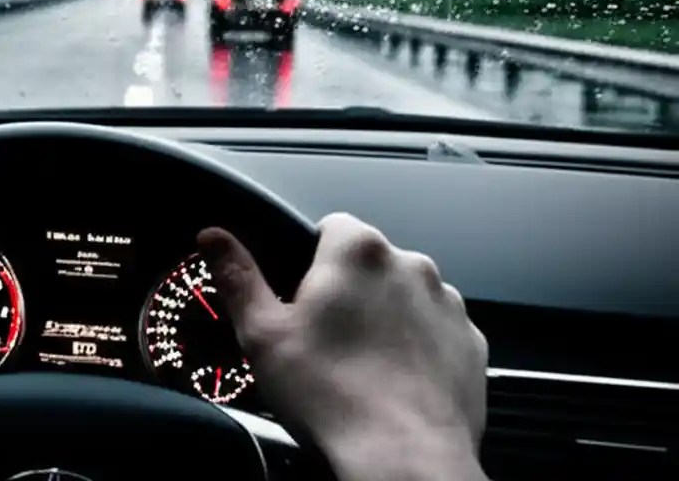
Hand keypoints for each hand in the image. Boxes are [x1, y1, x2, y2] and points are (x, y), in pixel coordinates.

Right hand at [198, 214, 487, 480]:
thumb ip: (238, 277)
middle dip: (347, 292)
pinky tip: (391, 383)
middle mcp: (411, 267)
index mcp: (357, 252)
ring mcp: (446, 305)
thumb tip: (214, 238)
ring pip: (403, 298)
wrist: (404, 458)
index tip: (300, 300)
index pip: (330, 226)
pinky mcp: (469, 343)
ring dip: (383, 319)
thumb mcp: (262, 335)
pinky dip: (415, 350)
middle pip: (367, 264)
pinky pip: (434, 333)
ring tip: (359, 368)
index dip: (309, 262)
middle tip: (323, 341)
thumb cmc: (333, 397)